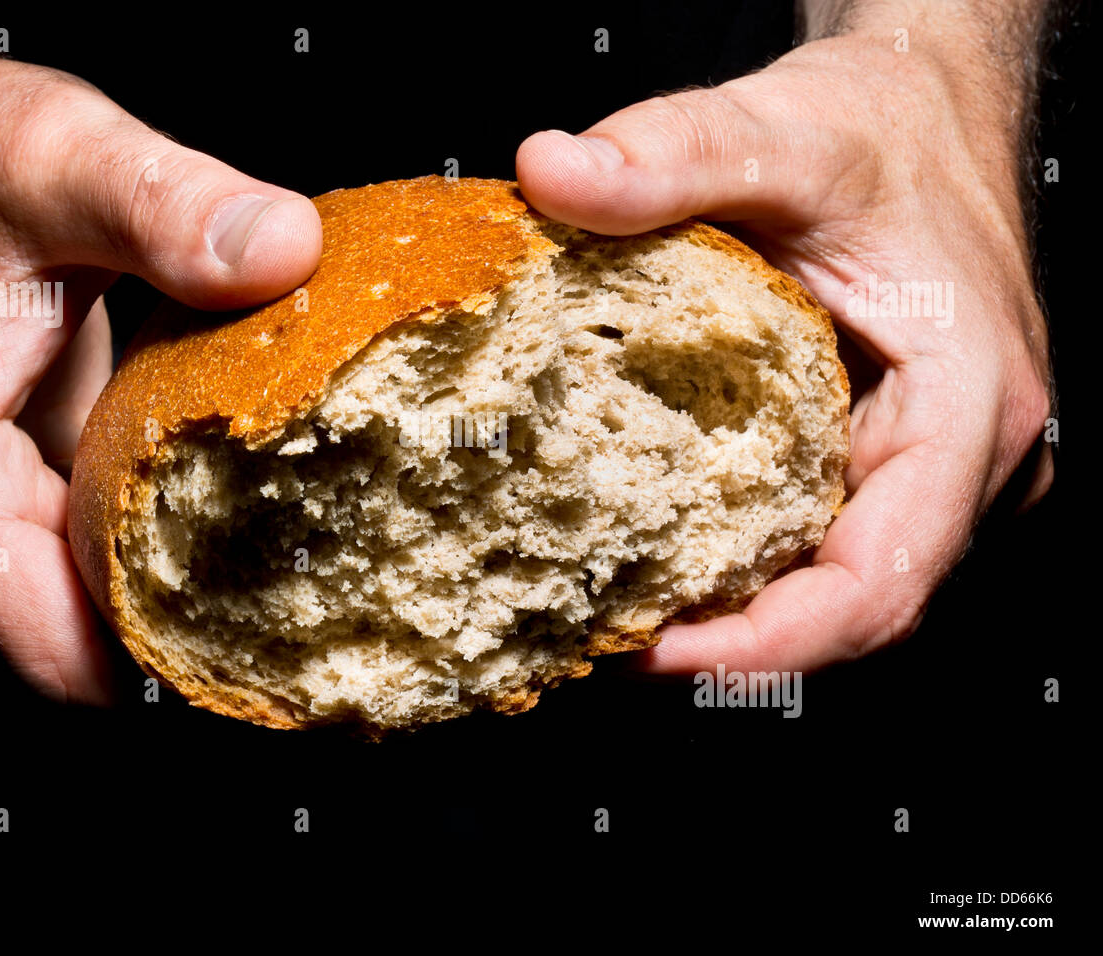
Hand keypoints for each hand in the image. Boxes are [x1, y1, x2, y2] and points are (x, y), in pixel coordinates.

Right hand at [0, 3, 321, 701]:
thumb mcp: (61, 157)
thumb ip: (165, 205)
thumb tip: (279, 251)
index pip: (38, 628)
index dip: (148, 663)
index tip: (256, 664)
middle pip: (62, 640)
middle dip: (174, 648)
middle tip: (301, 636)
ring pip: (71, 605)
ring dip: (165, 611)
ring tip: (286, 600)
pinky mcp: (9, 471)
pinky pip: (80, 551)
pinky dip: (149, 559)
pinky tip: (232, 534)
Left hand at [516, 7, 1053, 672]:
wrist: (924, 113)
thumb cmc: (888, 130)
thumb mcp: (784, 134)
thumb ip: (673, 154)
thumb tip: (553, 175)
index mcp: (966, 410)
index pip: (877, 587)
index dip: (763, 647)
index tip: (650, 651)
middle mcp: (966, 462)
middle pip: (848, 608)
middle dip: (726, 640)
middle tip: (597, 631)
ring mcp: (930, 470)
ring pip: (832, 586)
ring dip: (730, 611)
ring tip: (609, 602)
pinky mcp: (888, 459)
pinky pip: (819, 541)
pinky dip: (741, 559)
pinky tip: (656, 547)